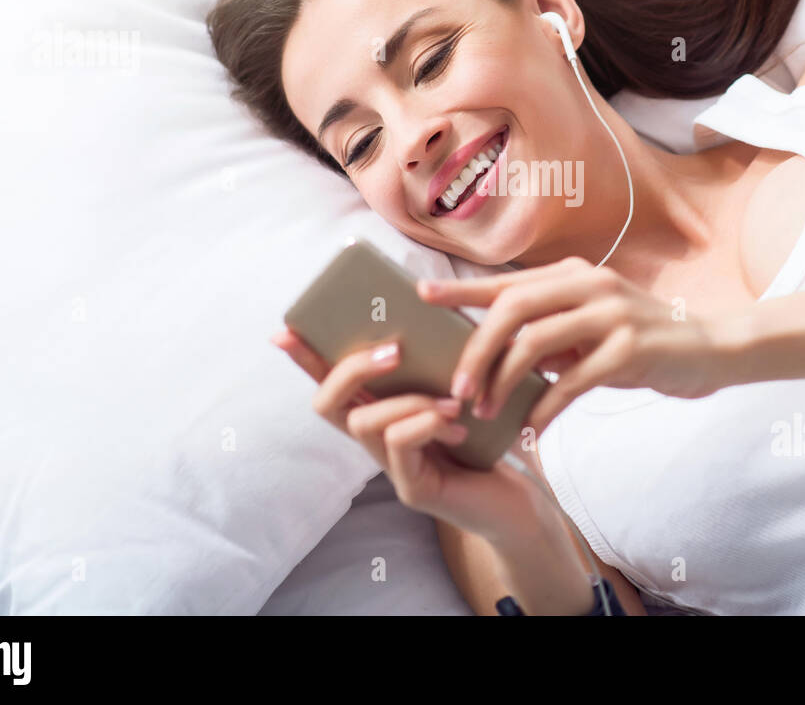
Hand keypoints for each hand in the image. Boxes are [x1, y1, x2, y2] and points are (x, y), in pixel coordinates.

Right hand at [270, 328, 545, 544]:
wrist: (520, 500)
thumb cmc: (493, 438)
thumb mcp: (465, 387)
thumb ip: (441, 358)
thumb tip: (431, 304)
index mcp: (384, 413)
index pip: (331, 385)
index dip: (305, 360)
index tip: (284, 332)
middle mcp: (377, 441)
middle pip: (328, 403)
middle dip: (352, 369)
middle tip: (395, 352)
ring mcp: (391, 468)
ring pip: (365, 423)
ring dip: (409, 401)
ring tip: (452, 402)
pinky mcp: (413, 490)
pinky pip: (398, 444)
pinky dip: (426, 424)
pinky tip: (458, 428)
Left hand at [416, 256, 737, 436]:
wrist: (711, 349)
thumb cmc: (641, 341)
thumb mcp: (592, 325)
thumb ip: (550, 328)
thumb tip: (494, 348)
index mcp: (575, 274)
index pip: (507, 281)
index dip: (461, 289)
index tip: (420, 296)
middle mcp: (590, 284)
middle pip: (512, 309)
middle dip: (476, 351)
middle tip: (457, 388)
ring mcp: (611, 314)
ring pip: (535, 343)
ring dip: (503, 381)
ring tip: (487, 412)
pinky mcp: (630, 349)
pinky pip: (572, 380)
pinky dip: (544, 407)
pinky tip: (532, 428)